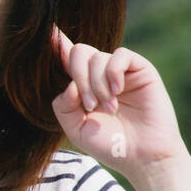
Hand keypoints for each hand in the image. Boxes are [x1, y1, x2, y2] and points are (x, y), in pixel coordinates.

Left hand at [50, 25, 184, 176]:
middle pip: (79, 52)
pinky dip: (113, 73)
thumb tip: (69, 84)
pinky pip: (120, 55)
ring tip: (109, 108)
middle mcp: (100, 74)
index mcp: (83, 86)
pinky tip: (117, 92)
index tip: (48, 34)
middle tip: (89, 105)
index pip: (66, 58)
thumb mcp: (77, 130)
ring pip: (97, 57)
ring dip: (98, 85)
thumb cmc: (111, 145)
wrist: (142, 157)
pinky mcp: (141, 69)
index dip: (57, 44)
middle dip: (79, 77)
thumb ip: (63, 107)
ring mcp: (120, 71)